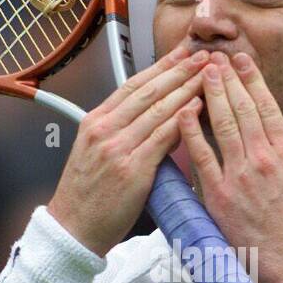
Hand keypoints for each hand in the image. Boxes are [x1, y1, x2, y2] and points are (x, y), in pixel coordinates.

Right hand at [47, 46, 209, 255]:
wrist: (73, 229)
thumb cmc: (86, 195)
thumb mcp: (93, 152)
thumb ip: (117, 131)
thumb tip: (148, 116)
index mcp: (95, 121)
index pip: (133, 85)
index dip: (161, 66)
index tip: (182, 53)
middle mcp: (105, 129)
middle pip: (149, 91)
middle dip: (179, 70)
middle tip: (203, 55)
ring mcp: (118, 148)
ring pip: (158, 110)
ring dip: (187, 88)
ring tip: (209, 75)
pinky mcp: (131, 170)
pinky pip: (162, 137)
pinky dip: (182, 119)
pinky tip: (198, 105)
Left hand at [178, 51, 282, 282]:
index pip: (267, 107)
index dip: (253, 81)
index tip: (243, 63)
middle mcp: (264, 158)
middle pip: (243, 108)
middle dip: (228, 78)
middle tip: (215, 57)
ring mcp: (240, 175)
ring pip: (223, 124)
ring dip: (211, 94)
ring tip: (201, 72)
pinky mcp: (219, 195)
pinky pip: (201, 156)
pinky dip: (191, 131)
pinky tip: (182, 112)